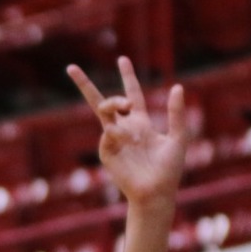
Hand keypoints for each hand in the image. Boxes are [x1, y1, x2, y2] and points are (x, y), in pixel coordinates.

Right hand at [66, 56, 187, 208]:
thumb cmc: (169, 169)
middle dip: (84, 85)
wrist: (156, 192)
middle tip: (71, 69)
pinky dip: (117, 132)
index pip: (133, 94)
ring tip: (121, 104)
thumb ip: (176, 113)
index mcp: (141, 123)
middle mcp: (124, 128)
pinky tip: (127, 138)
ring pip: (102, 112)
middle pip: (103, 102)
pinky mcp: (107, 152)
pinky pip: (108, 133)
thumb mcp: (178, 137)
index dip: (128, 77)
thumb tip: (177, 87)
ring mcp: (113, 140)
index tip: (122, 59)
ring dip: (111, 104)